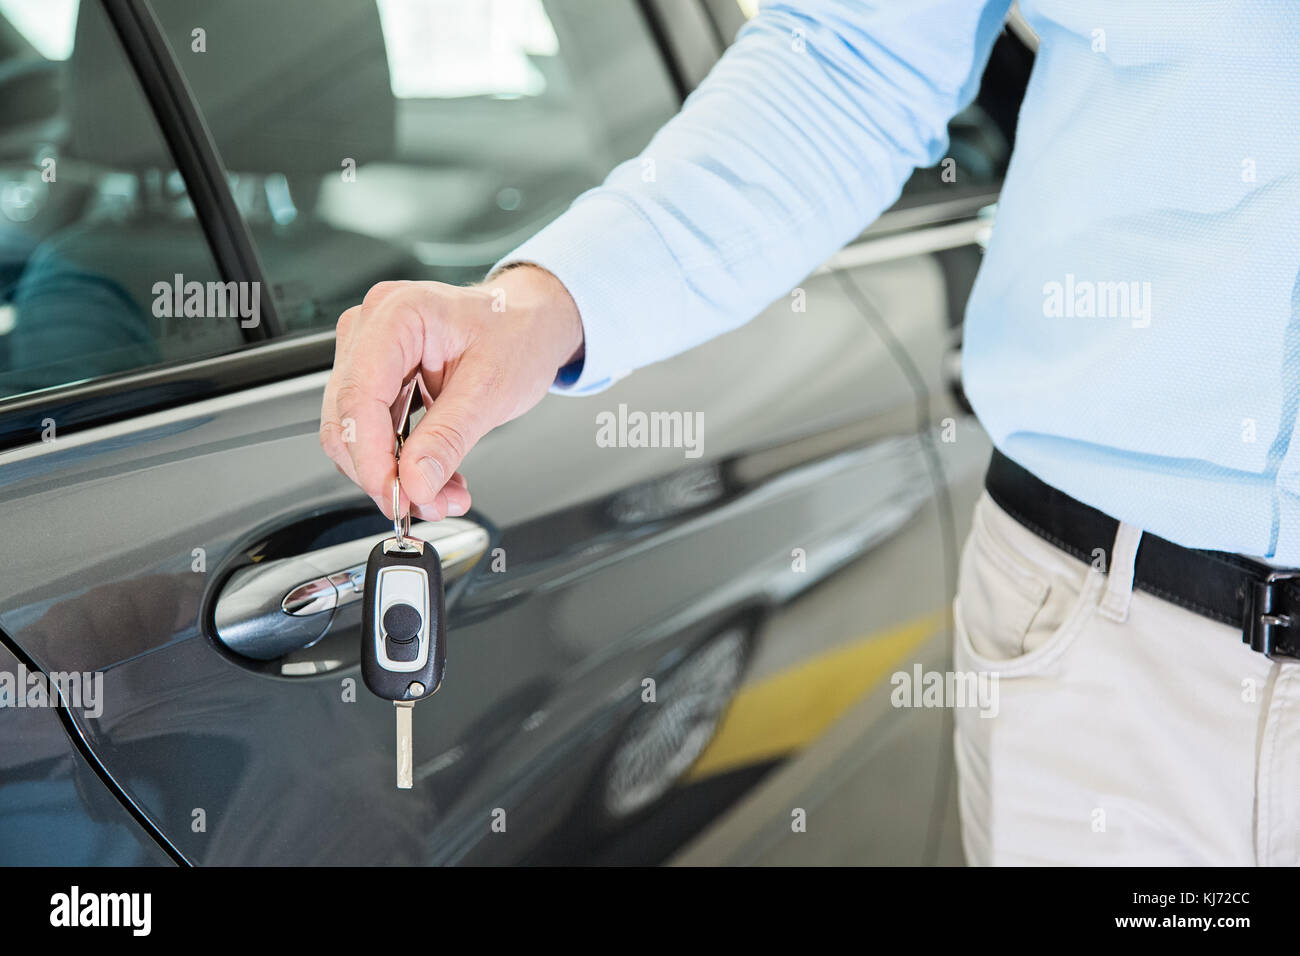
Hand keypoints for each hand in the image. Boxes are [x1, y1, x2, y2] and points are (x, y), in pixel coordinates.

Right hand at [320, 265, 583, 520]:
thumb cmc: (517, 334)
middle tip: (429, 504)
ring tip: (444, 494)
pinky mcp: (377, 378)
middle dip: (385, 473)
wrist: (529, 323)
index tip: (397, 496)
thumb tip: (414, 483)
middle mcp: (371, 328)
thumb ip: (448, 438)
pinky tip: (435, 476)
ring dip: (395, 474)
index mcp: (397, 314)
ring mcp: (368, 352)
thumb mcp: (491, 390)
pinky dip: (401, 462)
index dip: (370, 456)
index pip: (359, 395)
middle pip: (348, 419)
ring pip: (356, 433)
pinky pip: (373, 431)